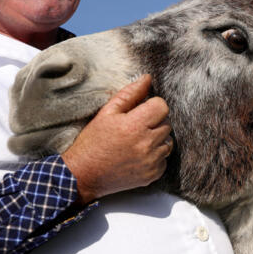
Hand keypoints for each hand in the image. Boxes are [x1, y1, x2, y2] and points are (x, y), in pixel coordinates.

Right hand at [61, 74, 172, 203]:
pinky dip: (155, 156)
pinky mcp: (152, 175)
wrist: (84, 175)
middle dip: (154, 122)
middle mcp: (146, 144)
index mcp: (134, 125)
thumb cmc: (93, 142)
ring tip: (137, 142)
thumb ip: (129, 94)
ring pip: (168, 141)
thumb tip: (147, 79)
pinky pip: (164, 159)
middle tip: (135, 127)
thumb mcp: (107, 113)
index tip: (141, 111)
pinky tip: (138, 156)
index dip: (152, 105)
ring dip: (157, 139)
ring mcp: (151, 161)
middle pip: (166, 123)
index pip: (162, 106)